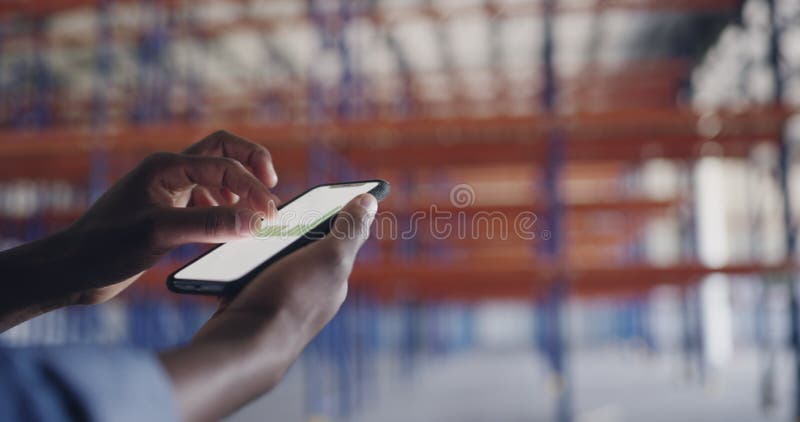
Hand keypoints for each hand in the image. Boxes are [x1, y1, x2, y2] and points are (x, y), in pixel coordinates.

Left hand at [68, 130, 279, 303]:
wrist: (70, 271)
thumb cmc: (104, 248)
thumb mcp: (161, 233)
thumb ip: (211, 223)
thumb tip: (256, 221)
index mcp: (166, 167)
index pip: (224, 166)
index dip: (252, 189)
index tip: (270, 217)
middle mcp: (169, 172)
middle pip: (223, 150)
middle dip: (252, 164)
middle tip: (272, 188)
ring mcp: (168, 191)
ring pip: (216, 174)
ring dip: (239, 187)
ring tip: (254, 212)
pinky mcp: (167, 211)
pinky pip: (206, 198)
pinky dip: (225, 207)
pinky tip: (228, 227)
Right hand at [160, 194, 377, 421]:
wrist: (243, 346)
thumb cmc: (290, 300)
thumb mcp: (329, 258)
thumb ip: (349, 230)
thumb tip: (369, 201)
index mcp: (332, 279)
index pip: (335, 237)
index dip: (325, 213)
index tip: (310, 194)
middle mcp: (308, 291)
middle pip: (298, 245)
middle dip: (286, 227)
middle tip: (268, 210)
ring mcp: (277, 299)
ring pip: (268, 258)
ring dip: (258, 243)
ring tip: (246, 227)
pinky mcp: (247, 304)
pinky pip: (243, 274)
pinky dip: (237, 262)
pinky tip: (227, 255)